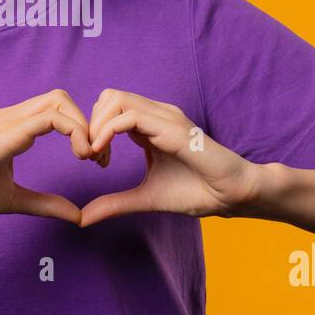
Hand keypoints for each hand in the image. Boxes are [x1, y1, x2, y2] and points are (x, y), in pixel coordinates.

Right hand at [0, 89, 103, 225]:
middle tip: (97, 157)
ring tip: (89, 156)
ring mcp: (9, 120)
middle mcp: (11, 117)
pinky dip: (75, 131)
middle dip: (87, 122)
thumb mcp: (15, 199)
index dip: (80, 129)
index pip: (55, 110)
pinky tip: (80, 155)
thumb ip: (45, 204)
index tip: (92, 159)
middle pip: (61, 98)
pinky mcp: (9, 132)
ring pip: (60, 101)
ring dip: (84, 125)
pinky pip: (52, 118)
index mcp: (12, 127)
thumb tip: (76, 215)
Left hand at [79, 89, 261, 227]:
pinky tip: (105, 156)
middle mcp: (156, 114)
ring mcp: (165, 117)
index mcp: (150, 125)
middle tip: (92, 157)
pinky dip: (108, 132)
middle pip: (108, 96)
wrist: (231, 195)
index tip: (93, 160)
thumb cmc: (196, 192)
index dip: (94, 129)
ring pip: (115, 99)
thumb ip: (115, 203)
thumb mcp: (145, 198)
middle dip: (90, 123)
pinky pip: (130, 116)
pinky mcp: (171, 127)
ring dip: (97, 126)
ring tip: (97, 156)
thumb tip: (83, 218)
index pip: (110, 108)